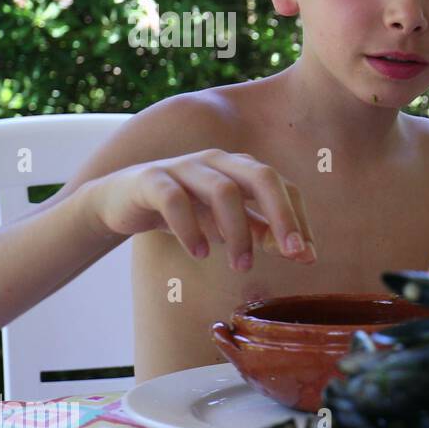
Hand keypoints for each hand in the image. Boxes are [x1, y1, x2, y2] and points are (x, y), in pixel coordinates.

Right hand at [83, 148, 316, 270]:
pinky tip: (199, 253)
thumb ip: (261, 232)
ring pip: (223, 191)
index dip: (299, 219)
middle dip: (281, 216)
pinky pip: (175, 201)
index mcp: (241, 168)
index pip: (284, 187)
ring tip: (240, 266)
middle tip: (291, 255)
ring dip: (237, 233)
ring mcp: (185, 167)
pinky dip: (191, 229)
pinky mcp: (152, 179)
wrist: (121, 201)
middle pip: (262, 177)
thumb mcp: (227, 222)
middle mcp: (219, 161)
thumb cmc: (185, 210)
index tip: (306, 256)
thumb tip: (301, 252)